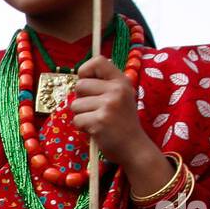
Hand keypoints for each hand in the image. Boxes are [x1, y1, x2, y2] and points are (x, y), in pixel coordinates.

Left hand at [70, 54, 150, 168]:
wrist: (134, 147)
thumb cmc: (122, 123)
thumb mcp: (121, 97)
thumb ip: (104, 85)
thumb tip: (79, 78)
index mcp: (121, 81)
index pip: (97, 61)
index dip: (85, 71)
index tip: (86, 85)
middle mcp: (116, 89)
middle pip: (80, 85)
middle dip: (81, 99)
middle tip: (94, 110)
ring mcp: (109, 105)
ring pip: (75, 105)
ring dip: (81, 115)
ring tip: (96, 121)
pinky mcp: (100, 121)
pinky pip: (77, 120)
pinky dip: (82, 128)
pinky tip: (95, 130)